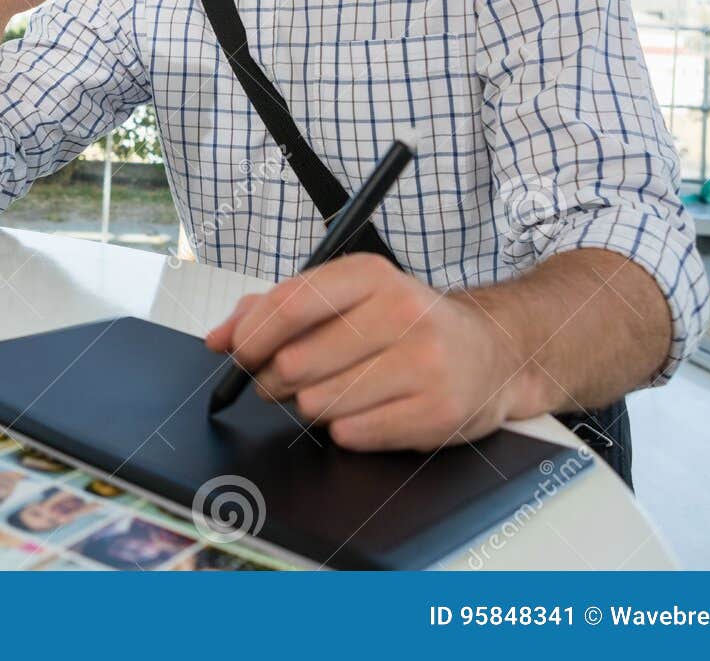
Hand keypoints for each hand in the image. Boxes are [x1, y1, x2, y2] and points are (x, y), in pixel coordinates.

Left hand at [205, 254, 528, 451]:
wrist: (491, 353)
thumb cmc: (404, 325)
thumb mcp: (348, 298)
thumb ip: (276, 310)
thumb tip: (218, 338)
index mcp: (370, 275)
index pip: (291, 304)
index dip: (251, 336)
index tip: (237, 353)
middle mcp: (401, 312)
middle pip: (296, 363)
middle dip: (274, 380)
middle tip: (280, 382)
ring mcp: (424, 363)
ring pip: (319, 404)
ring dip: (311, 407)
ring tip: (334, 393)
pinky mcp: (437, 411)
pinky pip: (352, 435)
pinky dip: (345, 430)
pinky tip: (367, 411)